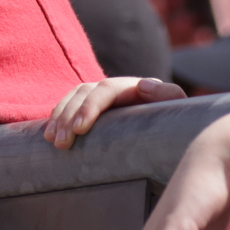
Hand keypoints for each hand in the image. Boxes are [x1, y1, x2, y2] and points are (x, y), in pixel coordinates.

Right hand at [44, 78, 184, 149]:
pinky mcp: (93, 112)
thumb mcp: (179, 109)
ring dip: (59, 118)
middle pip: (84, 93)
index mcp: (134, 87)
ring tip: (52, 141)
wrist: (173, 135)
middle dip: (68, 116)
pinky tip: (49, 135)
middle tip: (61, 143)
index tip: (80, 128)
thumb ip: (168, 96)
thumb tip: (143, 86)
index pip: (106, 89)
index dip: (90, 107)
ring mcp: (102, 99)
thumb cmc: (178, 124)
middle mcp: (115, 88)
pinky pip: (69, 108)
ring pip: (73, 98)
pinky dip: (57, 119)